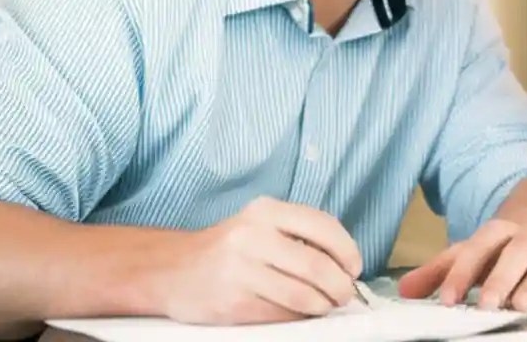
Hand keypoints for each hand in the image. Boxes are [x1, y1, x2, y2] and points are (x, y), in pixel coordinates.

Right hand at [146, 196, 363, 324]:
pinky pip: (280, 314)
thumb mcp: (260, 224)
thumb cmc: (229, 248)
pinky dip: (298, 316)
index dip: (347, 250)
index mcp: (265, 212)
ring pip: (301, 295)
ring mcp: (240, 271)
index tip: (354, 267)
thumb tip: (344, 263)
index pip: (322, 226)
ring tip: (326, 305)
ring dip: (323, 304)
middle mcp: (252, 237)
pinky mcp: (233, 303)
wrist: (172, 270)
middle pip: (316, 266)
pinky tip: (300, 312)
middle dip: (339, 285)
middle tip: (344, 294)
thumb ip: (298, 235)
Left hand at [397, 218, 526, 312]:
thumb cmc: (517, 233)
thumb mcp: (481, 245)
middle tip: (486, 304)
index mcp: (500, 229)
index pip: (478, 247)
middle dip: (501, 278)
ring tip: (520, 306)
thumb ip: (445, 269)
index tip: (447, 299)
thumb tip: (405, 291)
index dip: (461, 273)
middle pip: (515, 252)